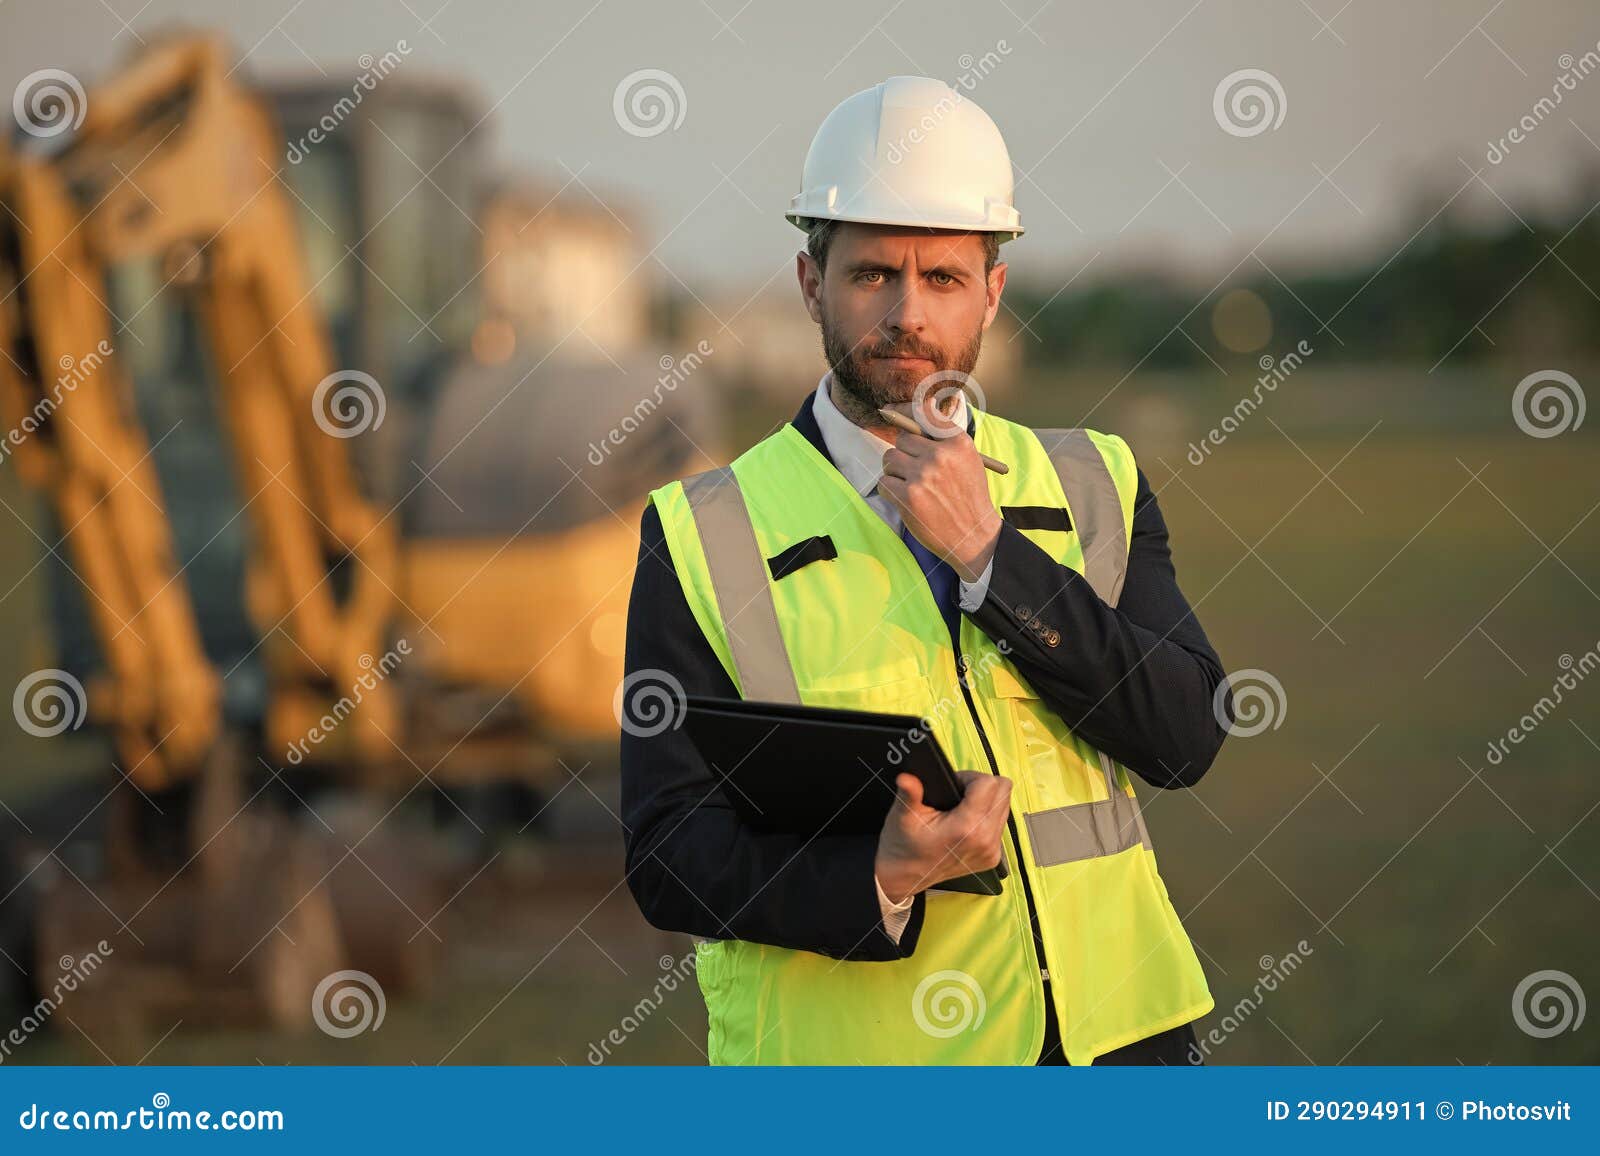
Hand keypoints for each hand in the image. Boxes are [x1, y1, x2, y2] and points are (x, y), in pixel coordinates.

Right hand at [874, 770, 1012, 903]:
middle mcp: (985, 840)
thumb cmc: (904, 845)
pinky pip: (1000, 825)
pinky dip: (987, 818)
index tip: (955, 784)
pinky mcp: (993, 857)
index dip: (970, 777)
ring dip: (988, 801)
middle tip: (959, 794)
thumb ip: (910, 793)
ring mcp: (991, 851)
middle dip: (982, 786)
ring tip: (962, 808)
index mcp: (967, 828)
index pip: (989, 783)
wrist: (905, 876)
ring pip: (1005, 807)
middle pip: (1004, 791)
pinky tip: (967, 823)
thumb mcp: (903, 815)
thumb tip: (907, 777)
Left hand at [878, 421, 1001, 581]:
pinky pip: (884, 482)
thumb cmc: (968, 499)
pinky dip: (890, 491)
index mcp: (957, 442)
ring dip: (894, 472)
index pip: (925, 413)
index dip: (904, 412)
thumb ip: (944, 442)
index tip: (892, 412)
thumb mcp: (968, 461)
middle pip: (902, 439)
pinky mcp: (908, 496)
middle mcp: (940, 455)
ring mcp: (923, 475)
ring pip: (889, 459)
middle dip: (904, 454)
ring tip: (909, 486)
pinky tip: (906, 500)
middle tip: (912, 470)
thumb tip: (911, 422)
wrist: (973, 536)